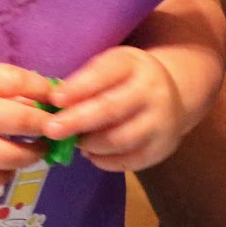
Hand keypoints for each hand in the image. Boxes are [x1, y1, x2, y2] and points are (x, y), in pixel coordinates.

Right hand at [0, 62, 57, 185]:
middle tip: (57, 127)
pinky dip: (9, 171)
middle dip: (47, 125)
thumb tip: (39, 97)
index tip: (55, 96)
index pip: (16, 82)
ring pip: (14, 156)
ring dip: (35, 153)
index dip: (43, 89)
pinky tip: (7, 163)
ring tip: (37, 148)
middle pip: (22, 121)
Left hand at [44, 45, 185, 171]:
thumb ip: (83, 82)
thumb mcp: (109, 67)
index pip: (104, 74)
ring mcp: (161, 121)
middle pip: (111, 109)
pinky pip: (130, 161)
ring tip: (73, 142)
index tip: (54, 99)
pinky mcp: (163, 148)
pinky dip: (104, 160)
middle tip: (51, 130)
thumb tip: (52, 104)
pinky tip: (91, 154)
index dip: (78, 88)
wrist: (174, 92)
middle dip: (77, 121)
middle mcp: (151, 92)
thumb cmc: (125, 78)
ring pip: (120, 139)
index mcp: (132, 65)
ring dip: (90, 144)